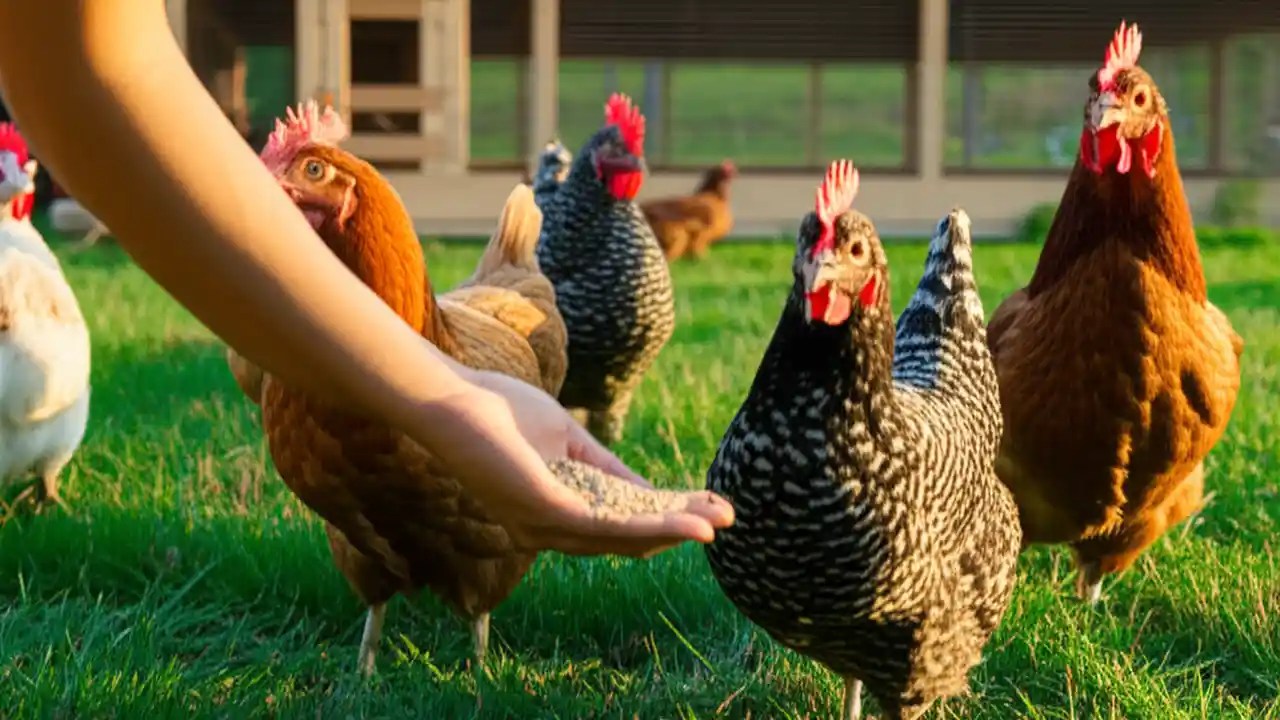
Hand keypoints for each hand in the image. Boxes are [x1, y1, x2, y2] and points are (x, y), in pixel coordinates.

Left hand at [461, 370, 734, 557]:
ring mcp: (543, 524)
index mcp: (553, 513)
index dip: (665, 519)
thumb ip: (606, 468)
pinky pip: (605, 524)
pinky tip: (678, 519)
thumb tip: (648, 489)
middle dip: (677, 529)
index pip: (618, 525)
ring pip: (621, 537)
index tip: (709, 510)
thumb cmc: (499, 412)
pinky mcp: (543, 509)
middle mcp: (547, 530)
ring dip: (671, 530)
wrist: (452, 398)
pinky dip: (647, 524)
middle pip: (625, 539)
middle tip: (724, 521)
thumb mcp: (568, 442)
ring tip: (713, 524)